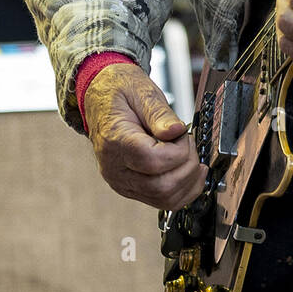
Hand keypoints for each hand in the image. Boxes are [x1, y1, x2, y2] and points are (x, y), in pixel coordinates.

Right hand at [84, 62, 207, 209]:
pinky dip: (183, 191)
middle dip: (187, 165)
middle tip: (189, 143)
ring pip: (163, 198)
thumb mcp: (141, 90)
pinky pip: (160, 200)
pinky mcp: (130, 186)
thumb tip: (177, 131)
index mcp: (115, 141)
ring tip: (191, 156)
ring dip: (188, 181)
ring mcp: (121, 181)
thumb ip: (159, 113)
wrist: (101, 99)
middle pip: (161, 186)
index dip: (178, 150)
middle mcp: (115, 168)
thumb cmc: (120, 92)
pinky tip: (191, 173)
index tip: (183, 133)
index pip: (153, 160)